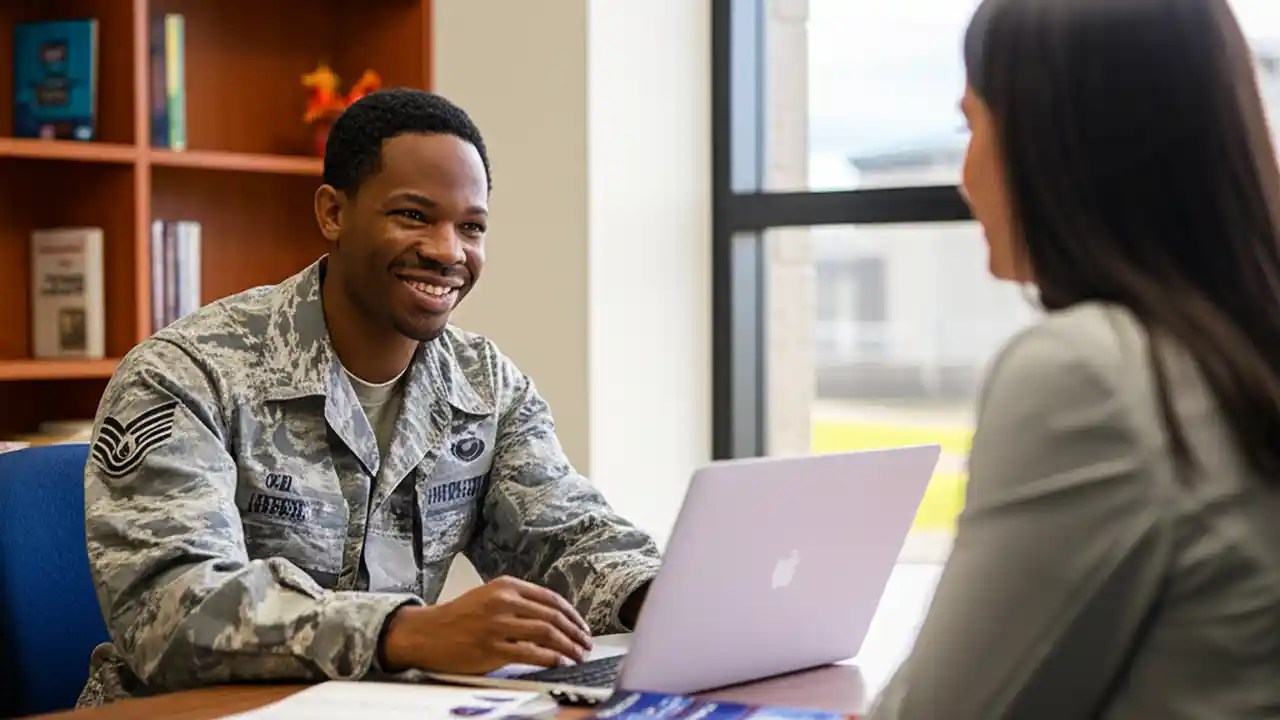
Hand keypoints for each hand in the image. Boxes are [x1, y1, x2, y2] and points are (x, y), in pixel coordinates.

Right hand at [380, 576, 593, 674]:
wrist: (426, 632)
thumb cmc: (459, 617)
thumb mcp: (489, 597)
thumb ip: (519, 602)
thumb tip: (553, 619)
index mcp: (506, 586)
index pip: (550, 599)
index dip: (572, 615)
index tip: (583, 628)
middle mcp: (504, 601)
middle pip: (552, 616)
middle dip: (575, 633)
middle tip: (586, 645)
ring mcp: (497, 624)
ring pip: (546, 633)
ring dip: (568, 646)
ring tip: (578, 656)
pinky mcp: (491, 648)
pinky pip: (530, 653)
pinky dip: (550, 658)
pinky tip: (561, 663)